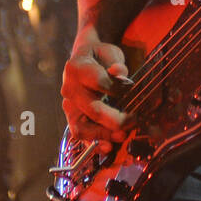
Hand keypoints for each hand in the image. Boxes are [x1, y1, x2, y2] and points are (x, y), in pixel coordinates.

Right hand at [60, 24, 133, 147]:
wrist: (85, 59)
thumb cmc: (100, 57)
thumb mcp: (110, 53)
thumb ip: (115, 63)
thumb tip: (120, 73)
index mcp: (76, 68)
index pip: (97, 81)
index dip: (115, 87)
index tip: (130, 88)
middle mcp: (69, 88)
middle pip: (90, 109)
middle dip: (113, 119)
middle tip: (131, 121)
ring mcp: (69, 105)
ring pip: (80, 126)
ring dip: (102, 135)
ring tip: (121, 136)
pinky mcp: (72, 117)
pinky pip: (79, 134)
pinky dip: (94, 142)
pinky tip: (107, 147)